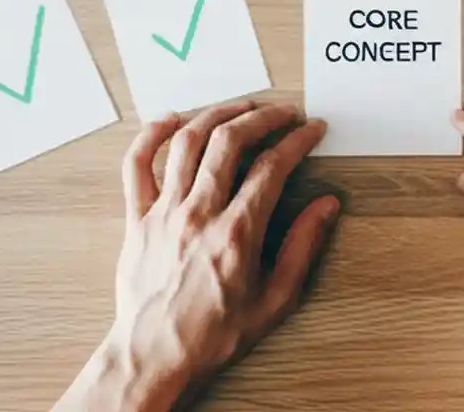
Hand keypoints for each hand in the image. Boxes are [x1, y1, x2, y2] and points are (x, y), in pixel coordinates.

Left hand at [54, 101, 339, 411]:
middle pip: (230, 141)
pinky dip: (152, 134)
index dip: (297, 140)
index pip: (272, 167)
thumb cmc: (213, 334)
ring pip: (187, 142)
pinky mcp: (137, 217)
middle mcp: (198, 214)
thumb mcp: (274, 299)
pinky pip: (137, 164)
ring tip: (241, 107)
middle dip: (263, 117)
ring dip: (217, 114)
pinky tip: (172, 120)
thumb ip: (302, 247)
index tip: (311, 130)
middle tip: (282, 113)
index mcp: (236, 233)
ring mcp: (163, 212)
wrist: (155, 355)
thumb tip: (326, 207)